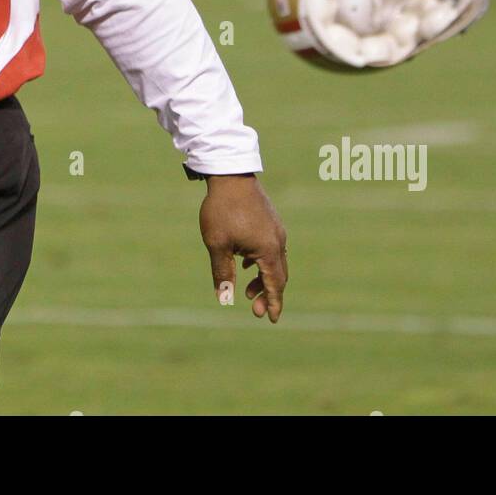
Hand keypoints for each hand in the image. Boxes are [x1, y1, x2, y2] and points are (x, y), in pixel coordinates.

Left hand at [199, 174, 286, 322]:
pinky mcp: (271, 221)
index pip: (274, 284)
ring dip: (263, 278)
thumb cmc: (222, 210)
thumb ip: (222, 273)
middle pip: (278, 275)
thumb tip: (224, 299)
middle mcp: (277, 241)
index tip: (271, 319)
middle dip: (267, 294)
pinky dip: (261, 262)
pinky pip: (271, 249)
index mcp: (267, 250)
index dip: (273, 303)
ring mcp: (276, 230)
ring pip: (275, 262)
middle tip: (253, 310)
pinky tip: (245, 262)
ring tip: (246, 290)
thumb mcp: (217, 245)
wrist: (230, 175)